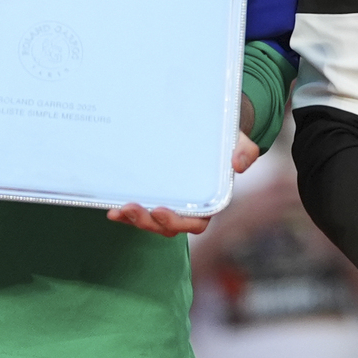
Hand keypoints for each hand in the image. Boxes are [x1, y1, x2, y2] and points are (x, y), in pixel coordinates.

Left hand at [109, 107, 259, 236]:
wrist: (212, 130)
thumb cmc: (226, 140)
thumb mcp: (239, 141)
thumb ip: (245, 151)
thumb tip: (238, 163)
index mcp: (210, 202)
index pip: (196, 222)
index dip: (177, 222)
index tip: (160, 210)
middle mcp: (190, 208)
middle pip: (168, 227)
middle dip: (148, 223)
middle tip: (131, 209)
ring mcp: (172, 204)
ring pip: (152, 222)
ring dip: (135, 220)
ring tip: (118, 209)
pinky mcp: (157, 196)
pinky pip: (142, 211)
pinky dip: (126, 213)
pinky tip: (112, 208)